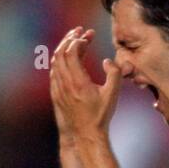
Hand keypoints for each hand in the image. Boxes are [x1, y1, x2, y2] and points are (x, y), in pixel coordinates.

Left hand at [50, 26, 120, 142]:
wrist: (86, 135)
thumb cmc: (101, 116)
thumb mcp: (113, 94)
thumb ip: (115, 73)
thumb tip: (107, 61)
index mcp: (78, 82)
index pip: (71, 52)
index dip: (79, 40)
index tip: (88, 36)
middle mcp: (65, 84)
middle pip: (60, 53)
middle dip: (69, 39)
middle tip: (79, 32)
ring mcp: (58, 89)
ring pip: (55, 62)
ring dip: (64, 49)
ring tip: (74, 42)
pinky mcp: (56, 95)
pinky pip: (54, 72)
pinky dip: (59, 61)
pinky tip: (67, 59)